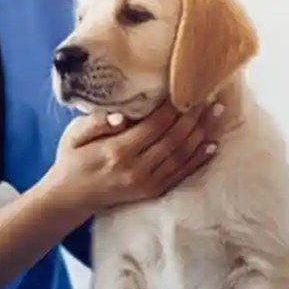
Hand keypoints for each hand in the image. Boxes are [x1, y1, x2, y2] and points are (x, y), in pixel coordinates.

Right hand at [43, 101, 223, 214]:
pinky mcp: (152, 192)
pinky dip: (198, 160)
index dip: (174, 107)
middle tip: (212, 97)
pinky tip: (212, 146)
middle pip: (174, 139)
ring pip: (182, 156)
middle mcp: (136, 169)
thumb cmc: (72, 160)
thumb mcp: (73, 136)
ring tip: (217, 114)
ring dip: (202, 134)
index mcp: (117, 151)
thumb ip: (95, 123)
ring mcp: (146, 183)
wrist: (70, 198)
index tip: (188, 90)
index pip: (155, 125)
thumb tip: (121, 117)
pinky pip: (181, 174)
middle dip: (195, 117)